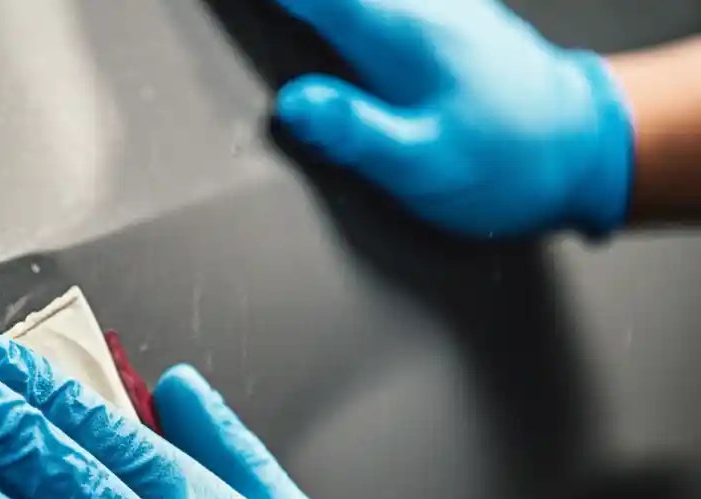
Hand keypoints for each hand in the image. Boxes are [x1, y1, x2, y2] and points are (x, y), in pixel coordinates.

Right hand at [274, 0, 632, 238]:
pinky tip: (340, 24)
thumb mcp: (424, 163)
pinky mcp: (451, 18)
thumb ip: (353, 131)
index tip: (229, 6)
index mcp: (401, 36)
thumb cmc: (511, 161)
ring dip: (324, 9)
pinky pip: (385, 3)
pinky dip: (351, 12)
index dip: (272, 1)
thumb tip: (292, 105)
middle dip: (297, 6)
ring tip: (291, 20)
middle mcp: (420, 6)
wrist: (588, 150)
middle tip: (253, 14)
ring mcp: (439, 6)